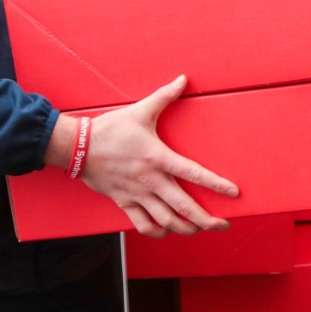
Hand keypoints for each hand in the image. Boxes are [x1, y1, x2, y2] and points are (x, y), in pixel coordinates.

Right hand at [48, 76, 239, 237]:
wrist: (76, 147)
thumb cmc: (110, 129)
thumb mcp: (140, 110)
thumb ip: (165, 96)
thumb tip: (183, 79)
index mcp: (157, 157)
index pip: (193, 173)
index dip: (216, 184)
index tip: (234, 193)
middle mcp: (150, 180)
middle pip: (183, 207)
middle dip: (206, 219)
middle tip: (223, 224)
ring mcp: (137, 194)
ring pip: (166, 221)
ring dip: (186, 229)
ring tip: (200, 229)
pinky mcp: (124, 202)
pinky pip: (143, 225)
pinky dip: (157, 232)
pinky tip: (168, 231)